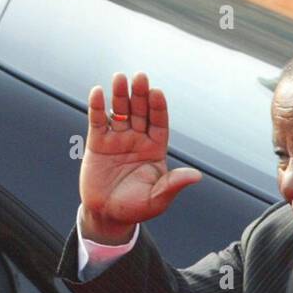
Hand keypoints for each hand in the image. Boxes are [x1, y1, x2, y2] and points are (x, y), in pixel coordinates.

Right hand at [79, 71, 200, 242]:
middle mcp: (138, 139)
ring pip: (120, 112)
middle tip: (140, 77)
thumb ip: (173, 185)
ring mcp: (117, 139)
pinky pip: (98, 121)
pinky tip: (98, 92)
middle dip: (140, 95)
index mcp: (155, 149)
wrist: (107, 214)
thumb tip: (196, 176)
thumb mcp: (157, 200)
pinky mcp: (98, 143)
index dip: (158, 108)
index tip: (157, 93)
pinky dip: (97, 107)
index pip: (159, 123)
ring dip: (120, 95)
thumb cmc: (135, 208)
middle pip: (140, 112)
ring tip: (119, 78)